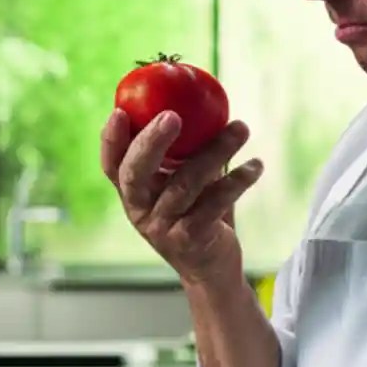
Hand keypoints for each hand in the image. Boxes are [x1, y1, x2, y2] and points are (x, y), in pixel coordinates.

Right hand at [101, 108, 263, 285]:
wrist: (212, 267)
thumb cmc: (198, 211)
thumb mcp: (184, 180)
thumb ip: (185, 151)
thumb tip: (204, 99)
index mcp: (133, 192)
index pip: (112, 165)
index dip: (111, 140)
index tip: (120, 111)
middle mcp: (140, 211)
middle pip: (136, 173)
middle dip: (152, 141)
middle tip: (173, 115)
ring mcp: (163, 228)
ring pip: (185, 183)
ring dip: (216, 151)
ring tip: (241, 128)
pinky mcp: (191, 240)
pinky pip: (214, 203)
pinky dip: (237, 181)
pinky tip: (255, 166)